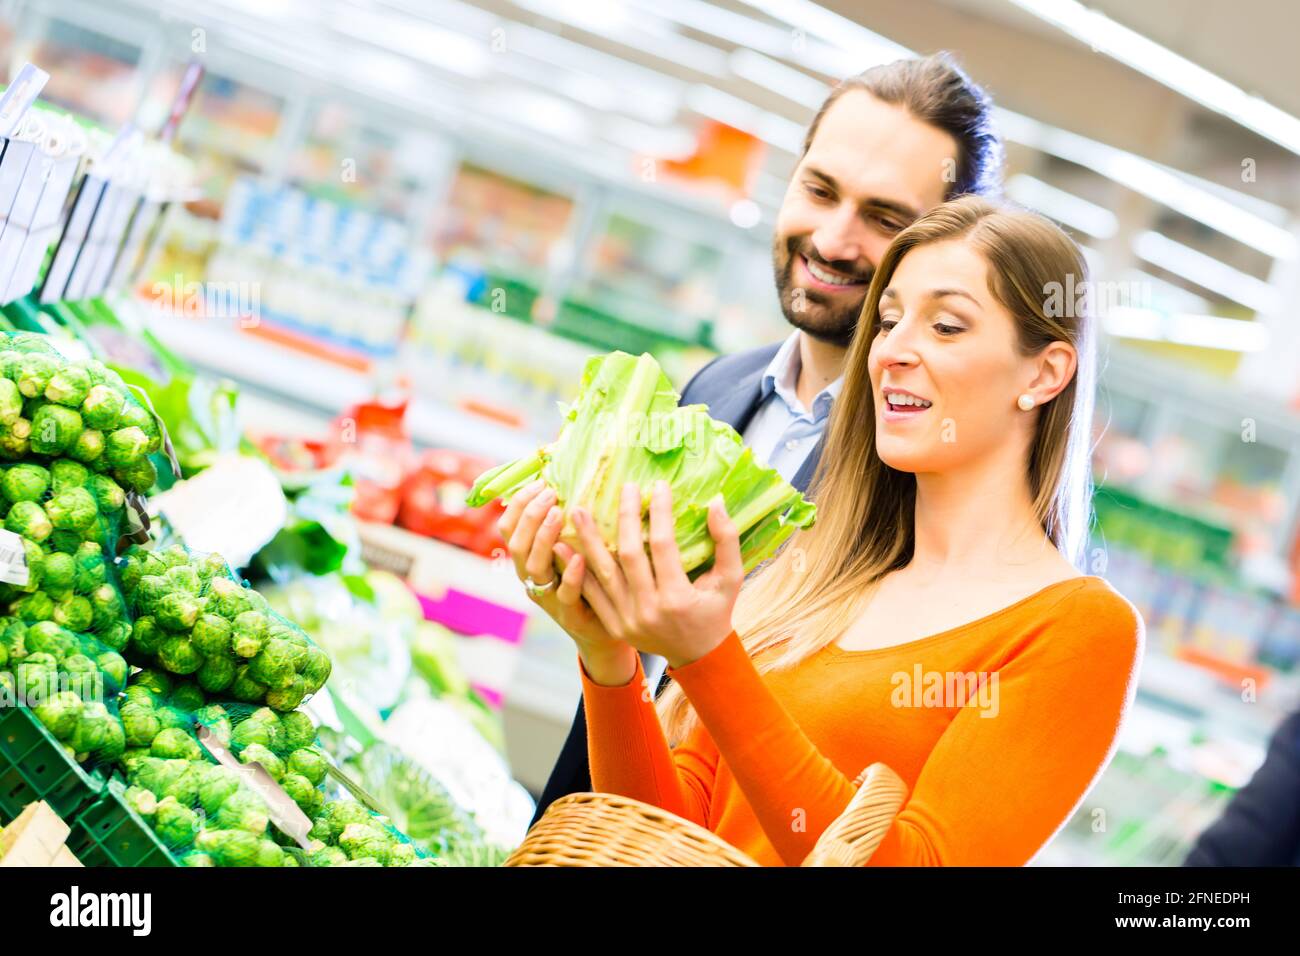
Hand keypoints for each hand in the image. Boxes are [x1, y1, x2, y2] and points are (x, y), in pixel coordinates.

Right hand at [498, 480, 625, 671]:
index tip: (540, 483)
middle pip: (516, 544)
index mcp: (529, 558)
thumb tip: (573, 481)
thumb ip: (568, 523)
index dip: (518, 504)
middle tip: (550, 494)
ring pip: (533, 567)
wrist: (605, 630)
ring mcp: (548, 597)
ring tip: (558, 515)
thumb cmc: (590, 582)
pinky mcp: (570, 615)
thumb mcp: (575, 548)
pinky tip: (578, 556)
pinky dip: (569, 573)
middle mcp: (532, 578)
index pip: (508, 527)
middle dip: (529, 515)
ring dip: (544, 538)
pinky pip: (564, 594)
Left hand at [570, 480, 742, 668]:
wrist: (698, 656)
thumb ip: (727, 540)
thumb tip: (715, 501)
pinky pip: (592, 594)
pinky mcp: (614, 626)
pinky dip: (577, 570)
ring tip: (578, 510)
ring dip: (588, 540)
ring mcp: (627, 620)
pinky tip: (564, 546)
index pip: (663, 545)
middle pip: (629, 554)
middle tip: (624, 488)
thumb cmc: (716, 612)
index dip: (659, 512)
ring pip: (603, 573)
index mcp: (678, 598)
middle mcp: (649, 610)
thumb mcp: (731, 579)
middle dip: (625, 517)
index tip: (658, 486)